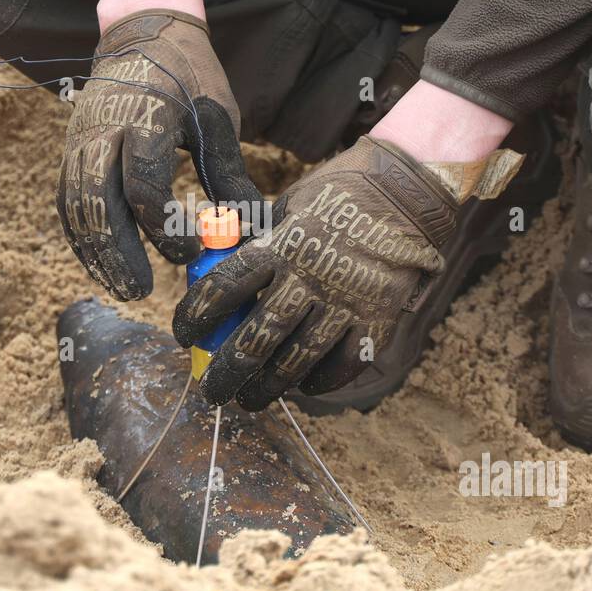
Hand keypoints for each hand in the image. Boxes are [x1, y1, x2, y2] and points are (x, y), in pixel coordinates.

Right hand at [57, 8, 260, 299]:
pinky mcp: (70, 150)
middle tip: (142, 291)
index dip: (164, 226)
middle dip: (119, 252)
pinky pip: (67, 200)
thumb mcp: (218, 115)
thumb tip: (252, 228)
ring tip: (122, 286)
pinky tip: (101, 264)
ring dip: (96, 252)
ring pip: (76, 206)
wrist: (141, 32)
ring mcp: (79, 139)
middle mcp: (102, 129)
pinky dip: (81, 236)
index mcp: (145, 116)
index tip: (192, 251)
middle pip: (98, 201)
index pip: (143, 183)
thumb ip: (229, 173)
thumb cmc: (188, 75)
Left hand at [173, 135, 462, 410]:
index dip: (196, 316)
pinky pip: (344, 363)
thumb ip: (263, 244)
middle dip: (229, 371)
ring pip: (297, 359)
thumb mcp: (290, 208)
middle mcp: (309, 277)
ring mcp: (345, 301)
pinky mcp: (378, 317)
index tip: (184, 335)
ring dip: (269, 386)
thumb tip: (228, 283)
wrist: (408, 189)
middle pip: (257, 338)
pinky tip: (305, 386)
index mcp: (281, 245)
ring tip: (250, 401)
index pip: (224, 288)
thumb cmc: (339, 194)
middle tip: (213, 391)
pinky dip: (322, 381)